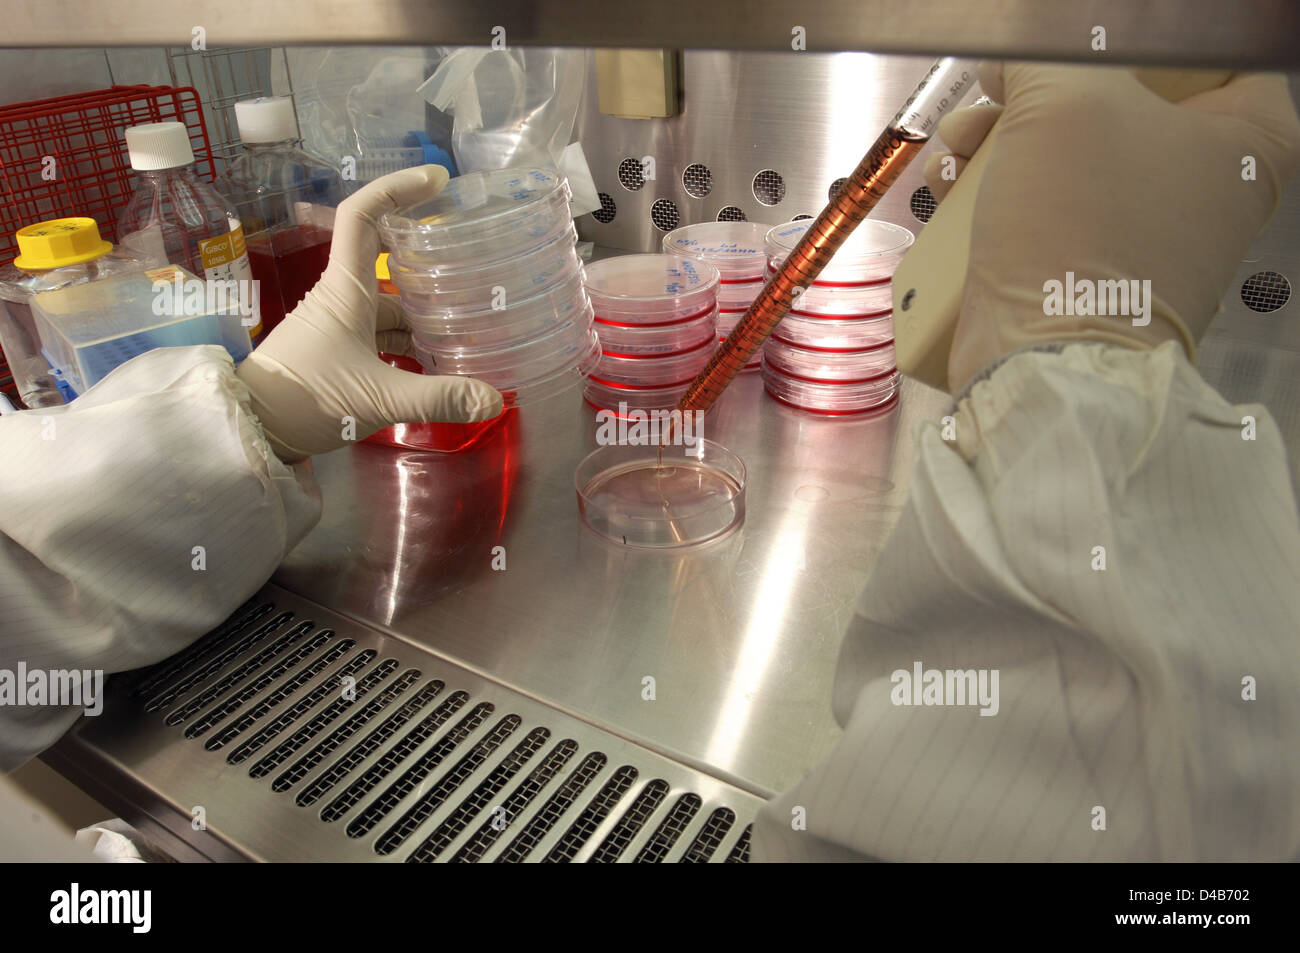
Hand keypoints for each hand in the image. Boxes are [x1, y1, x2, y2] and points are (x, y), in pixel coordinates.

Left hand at [236, 165, 502, 460]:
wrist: (253, 430)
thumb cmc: (307, 398)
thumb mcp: (379, 398)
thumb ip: (439, 398)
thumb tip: (495, 400)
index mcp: (345, 290)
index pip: (364, 216)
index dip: (397, 188)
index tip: (436, 181)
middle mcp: (342, 299)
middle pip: (390, 265)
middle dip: (431, 265)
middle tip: (474, 268)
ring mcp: (338, 327)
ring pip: (390, 308)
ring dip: (425, 315)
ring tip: (470, 325)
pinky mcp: (338, 354)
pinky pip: (383, 337)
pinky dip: (411, 345)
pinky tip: (437, 363)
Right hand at [925, 63, 1299, 392]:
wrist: (1041, 357)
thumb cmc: (1080, 229)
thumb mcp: (1063, 100)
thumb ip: (1042, 56)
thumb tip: (1012, 63)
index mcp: (1247, 141)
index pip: (1206, 56)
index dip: (1132, 47)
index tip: (1069, 53)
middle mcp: (1206, 192)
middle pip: (1118, 104)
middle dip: (1039, 95)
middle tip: (996, 90)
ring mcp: (1145, 240)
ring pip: (1068, 158)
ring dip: (1001, 142)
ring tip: (958, 146)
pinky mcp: (1087, 277)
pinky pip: (1044, 213)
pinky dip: (998, 195)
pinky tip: (953, 187)